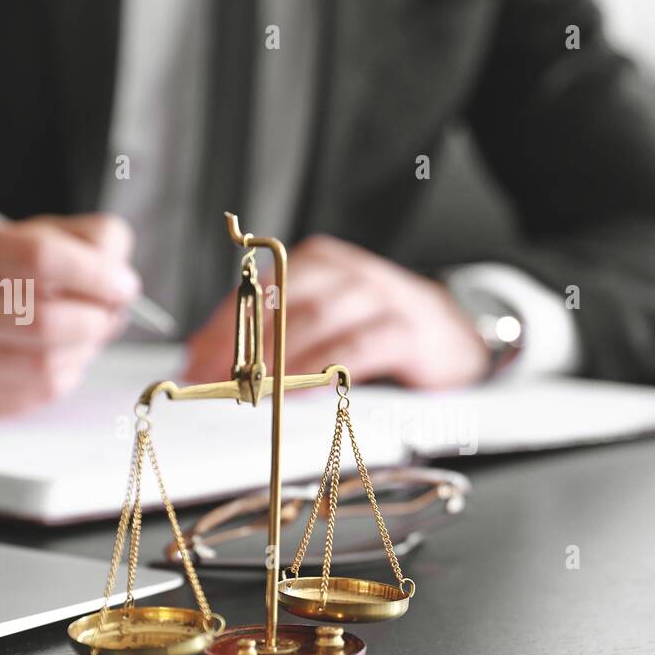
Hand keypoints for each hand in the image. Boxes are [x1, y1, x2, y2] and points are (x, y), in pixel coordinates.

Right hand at [0, 214, 139, 421]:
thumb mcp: (13, 240)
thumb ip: (75, 241)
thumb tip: (119, 272)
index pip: (38, 257)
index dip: (95, 272)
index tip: (124, 284)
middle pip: (45, 319)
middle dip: (96, 319)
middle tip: (111, 313)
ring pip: (46, 364)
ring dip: (85, 350)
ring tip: (85, 334)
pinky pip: (38, 394)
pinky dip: (66, 374)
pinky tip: (58, 358)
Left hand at [183, 234, 487, 387]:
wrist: (460, 338)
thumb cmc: (384, 333)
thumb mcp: (330, 321)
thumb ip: (277, 332)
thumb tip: (208, 360)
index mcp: (321, 263)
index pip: (258, 290)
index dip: (222, 327)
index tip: (194, 362)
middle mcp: (349, 273)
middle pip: (282, 302)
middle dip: (241, 345)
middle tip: (214, 381)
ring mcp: (382, 297)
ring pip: (316, 319)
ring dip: (277, 358)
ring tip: (250, 387)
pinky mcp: (409, 331)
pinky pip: (357, 346)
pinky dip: (324, 367)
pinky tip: (301, 390)